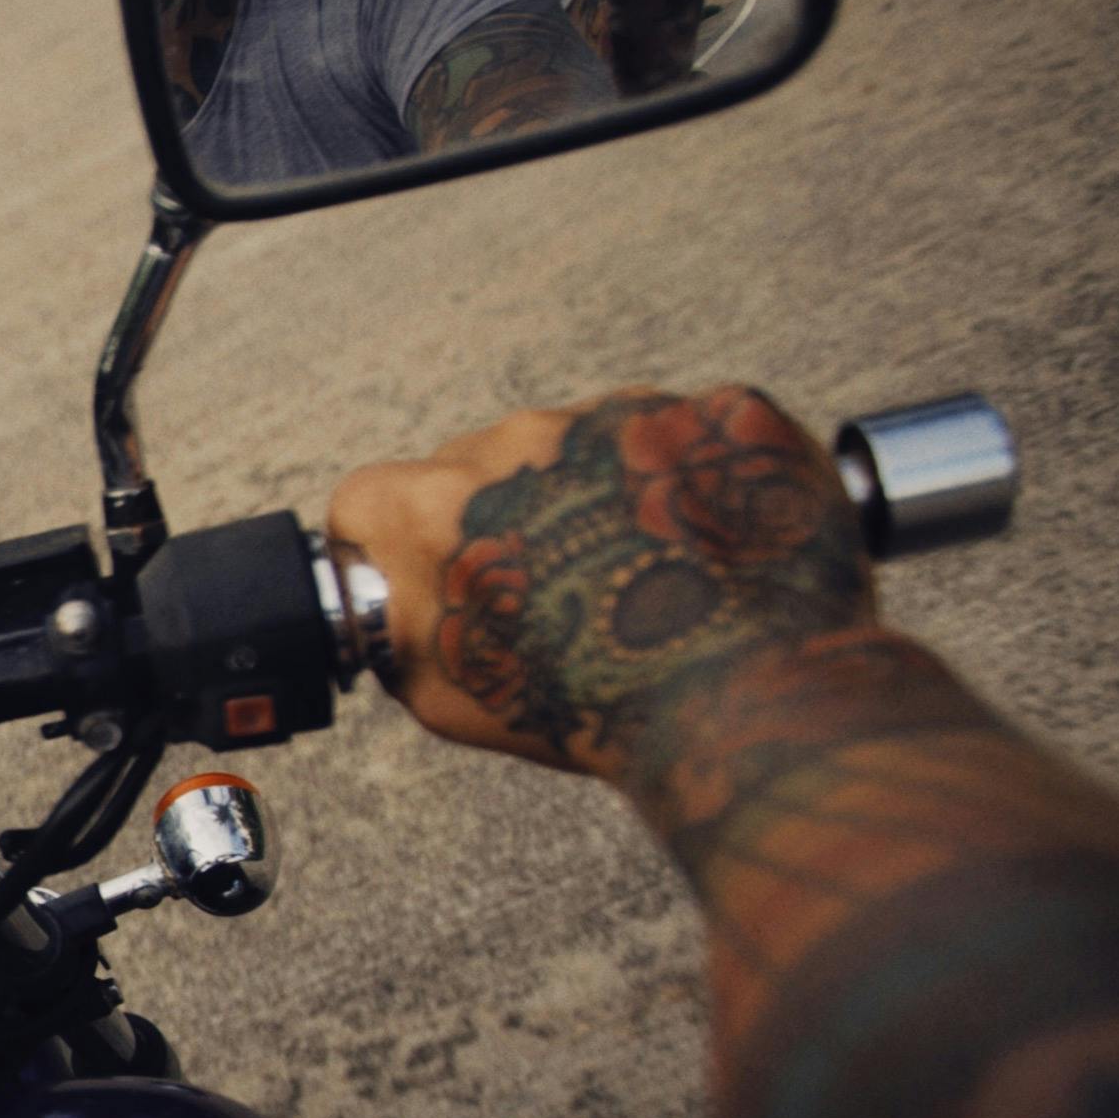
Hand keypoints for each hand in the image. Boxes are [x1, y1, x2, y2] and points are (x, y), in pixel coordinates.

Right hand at [324, 386, 874, 788]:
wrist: (745, 697)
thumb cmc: (590, 704)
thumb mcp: (442, 692)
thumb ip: (402, 621)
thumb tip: (389, 603)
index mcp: (435, 507)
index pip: (372, 497)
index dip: (393, 541)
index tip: (430, 572)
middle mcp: (520, 438)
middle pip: (483, 462)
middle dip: (504, 513)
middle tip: (555, 587)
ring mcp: (627, 415)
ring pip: (586, 442)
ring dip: (597, 490)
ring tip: (644, 570)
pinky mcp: (722, 412)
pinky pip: (687, 434)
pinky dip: (690, 481)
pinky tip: (708, 546)